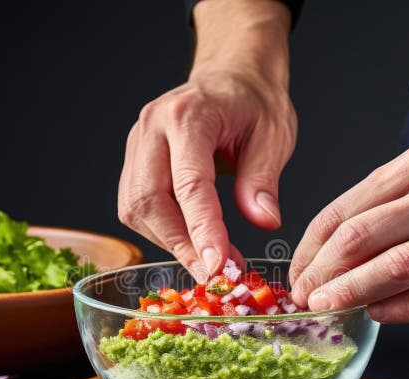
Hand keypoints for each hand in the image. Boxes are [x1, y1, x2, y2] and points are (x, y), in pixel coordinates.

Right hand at [117, 0, 295, 281]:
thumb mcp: (274, 136)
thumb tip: (264, 222)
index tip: (216, 266)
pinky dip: (161, 231)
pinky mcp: (134, 160)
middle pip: (148, 200)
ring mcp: (137, 143)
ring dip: (169, 241)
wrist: (232, 78)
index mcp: (188, 116)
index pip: (189, 183)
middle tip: (216, 272)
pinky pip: (136, 206)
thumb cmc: (253, 103)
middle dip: (180, 244)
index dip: (201, 230)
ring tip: (209, 257)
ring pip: (136, 209)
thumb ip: (263, 180)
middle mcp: (152, 128)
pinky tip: (191, 240)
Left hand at [289, 113, 408, 321]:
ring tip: (329, 308)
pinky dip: (406, 309)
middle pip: (361, 238)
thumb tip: (338, 237)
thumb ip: (391, 191)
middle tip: (304, 297)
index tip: (298, 271)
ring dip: (353, 292)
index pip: (345, 210)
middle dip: (322, 273)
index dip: (311, 247)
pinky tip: (381, 314)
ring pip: (398, 266)